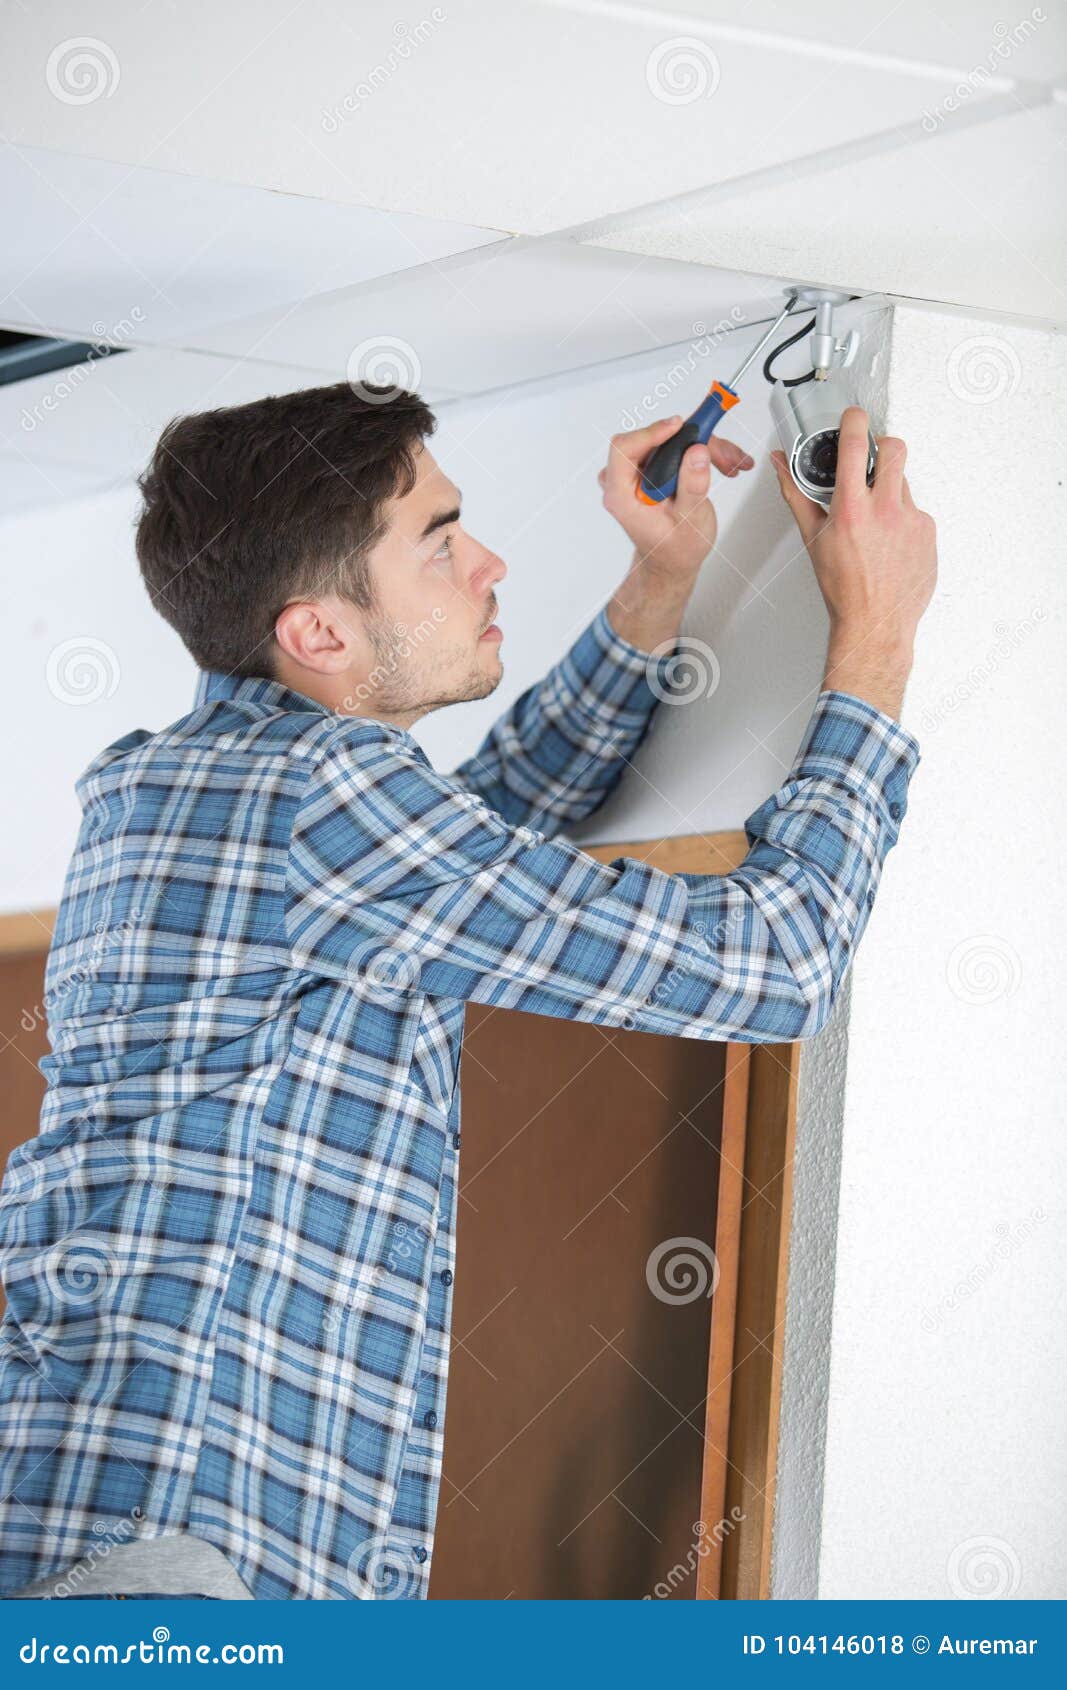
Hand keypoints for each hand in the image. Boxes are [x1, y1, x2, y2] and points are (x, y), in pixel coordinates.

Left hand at [599, 416, 753, 578]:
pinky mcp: (652, 468)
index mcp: (621, 496)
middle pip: (655, 441)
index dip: (652, 432)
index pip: (624, 449)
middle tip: (724, 456)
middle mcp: (624, 481)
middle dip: (693, 442)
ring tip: (732, 465)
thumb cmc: (675, 549)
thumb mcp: (689, 522)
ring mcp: (637, 473)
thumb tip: (697, 452)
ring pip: (670, 442)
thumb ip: (692, 487)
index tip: (679, 426)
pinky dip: (701, 452)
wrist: (673, 560)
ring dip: (705, 448)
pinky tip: (723, 464)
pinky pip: (675, 447)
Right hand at [770, 406, 936, 654]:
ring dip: (889, 491)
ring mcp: (912, 521)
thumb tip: (782, 466)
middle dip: (882, 448)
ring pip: (904, 483)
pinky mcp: (929, 533)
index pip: (857, 443)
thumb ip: (797, 494)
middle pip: (895, 449)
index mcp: (852, 509)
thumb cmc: (843, 589)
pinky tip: (889, 542)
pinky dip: (902, 520)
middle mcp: (885, 510)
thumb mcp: (812, 538)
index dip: (855, 421)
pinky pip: (916, 512)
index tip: (853, 417)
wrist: (875, 623)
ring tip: (874, 522)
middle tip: (871, 463)